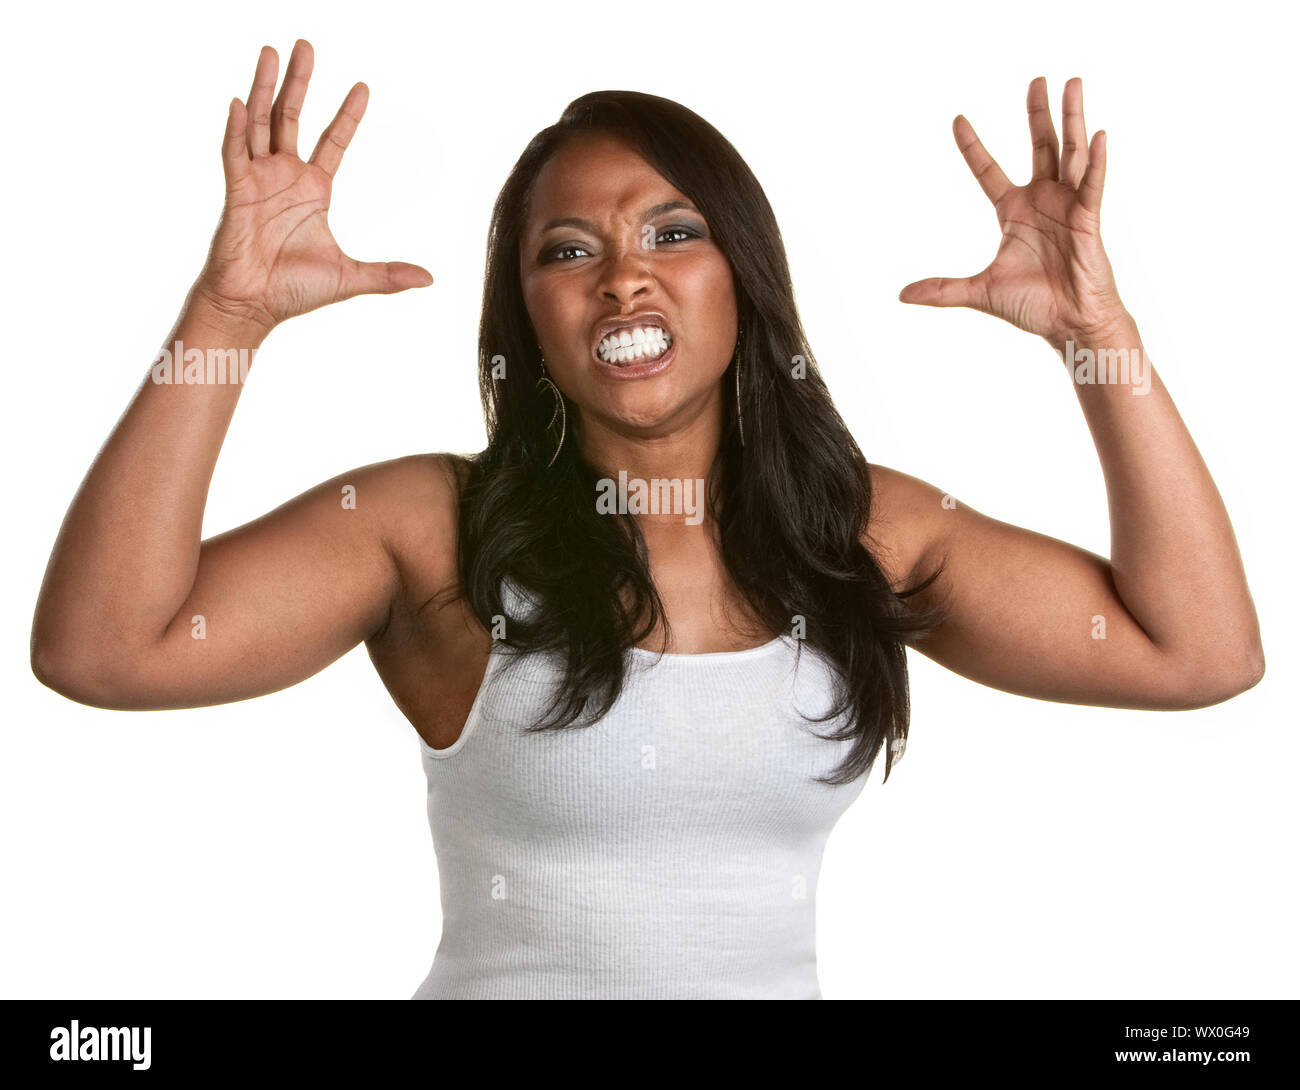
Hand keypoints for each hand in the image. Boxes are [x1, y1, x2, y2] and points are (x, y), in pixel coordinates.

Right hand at [191, 40, 431, 334]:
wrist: (254, 306)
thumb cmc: (294, 291)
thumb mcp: (350, 278)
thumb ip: (388, 275)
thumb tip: (429, 279)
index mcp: (313, 190)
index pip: (333, 141)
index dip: (347, 115)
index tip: (363, 86)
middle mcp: (285, 177)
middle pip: (291, 117)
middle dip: (299, 81)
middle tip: (306, 45)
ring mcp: (258, 180)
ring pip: (261, 123)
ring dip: (265, 88)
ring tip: (271, 52)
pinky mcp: (236, 192)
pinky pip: (235, 153)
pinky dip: (236, 128)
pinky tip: (240, 102)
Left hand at [900, 77, 1129, 346]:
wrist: (1068, 325)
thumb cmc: (1032, 306)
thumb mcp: (979, 292)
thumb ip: (942, 290)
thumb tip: (902, 295)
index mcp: (1013, 211)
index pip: (988, 170)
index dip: (973, 147)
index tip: (957, 119)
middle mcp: (1041, 200)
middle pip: (1039, 146)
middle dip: (1037, 113)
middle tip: (1036, 79)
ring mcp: (1067, 205)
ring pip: (1070, 152)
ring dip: (1072, 118)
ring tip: (1073, 82)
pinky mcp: (1088, 219)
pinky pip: (1092, 185)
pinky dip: (1095, 162)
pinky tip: (1097, 135)